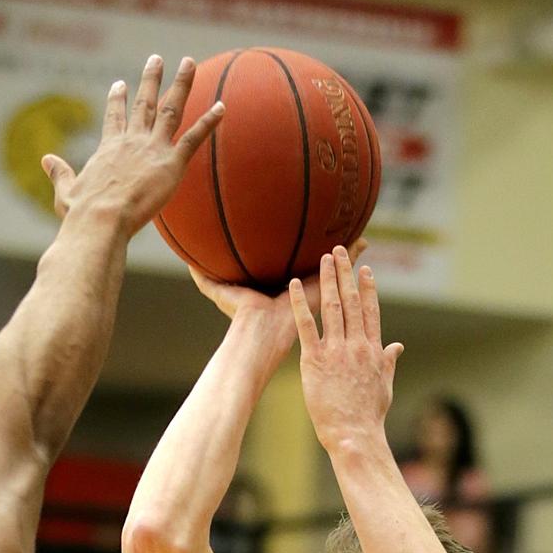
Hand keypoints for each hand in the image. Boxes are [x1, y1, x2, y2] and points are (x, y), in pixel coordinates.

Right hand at [43, 56, 223, 235]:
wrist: (102, 220)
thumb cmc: (82, 213)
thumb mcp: (66, 191)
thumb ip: (59, 173)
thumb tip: (46, 160)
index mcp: (108, 147)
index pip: (115, 117)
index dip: (118, 100)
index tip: (120, 84)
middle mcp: (132, 140)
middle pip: (144, 103)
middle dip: (151, 79)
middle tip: (156, 59)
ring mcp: (153, 148)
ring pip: (171, 109)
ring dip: (182, 84)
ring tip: (190, 63)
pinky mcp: (171, 163)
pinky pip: (194, 137)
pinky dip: (209, 121)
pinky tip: (222, 107)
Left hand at [190, 238, 368, 343]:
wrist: (262, 331)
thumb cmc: (241, 315)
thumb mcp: (219, 290)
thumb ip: (203, 276)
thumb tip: (187, 260)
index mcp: (277, 283)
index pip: (288, 260)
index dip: (294, 246)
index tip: (299, 227)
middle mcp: (296, 282)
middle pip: (312, 259)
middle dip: (322, 245)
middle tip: (334, 221)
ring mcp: (312, 285)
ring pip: (331, 263)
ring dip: (343, 248)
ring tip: (355, 225)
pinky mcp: (324, 287)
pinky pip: (343, 268)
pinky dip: (356, 252)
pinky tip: (365, 237)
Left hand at [290, 246, 403, 450]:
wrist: (354, 434)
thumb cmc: (369, 416)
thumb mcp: (384, 386)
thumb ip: (388, 362)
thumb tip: (398, 347)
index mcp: (373, 350)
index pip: (371, 311)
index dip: (367, 288)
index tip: (364, 269)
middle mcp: (356, 345)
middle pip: (352, 301)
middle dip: (345, 273)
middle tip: (339, 251)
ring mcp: (336, 351)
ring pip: (332, 306)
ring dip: (327, 279)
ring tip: (322, 258)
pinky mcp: (315, 361)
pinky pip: (306, 326)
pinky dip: (299, 303)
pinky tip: (293, 285)